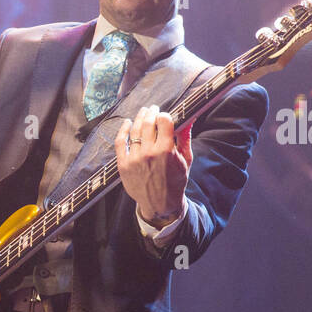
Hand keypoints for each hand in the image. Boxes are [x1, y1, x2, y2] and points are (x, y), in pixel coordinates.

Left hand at [115, 105, 191, 226]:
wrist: (160, 203)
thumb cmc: (175, 181)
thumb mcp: (185, 159)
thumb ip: (185, 137)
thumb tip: (190, 117)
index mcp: (167, 151)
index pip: (164, 121)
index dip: (165, 115)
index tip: (165, 115)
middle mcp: (149, 153)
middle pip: (148, 123)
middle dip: (152, 112)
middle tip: (153, 108)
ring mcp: (134, 159)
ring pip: (135, 130)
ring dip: (139, 117)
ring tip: (143, 112)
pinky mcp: (123, 164)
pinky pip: (120, 142)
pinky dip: (123, 130)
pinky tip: (127, 123)